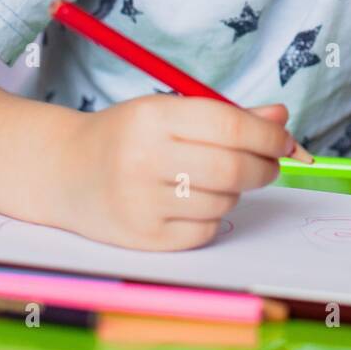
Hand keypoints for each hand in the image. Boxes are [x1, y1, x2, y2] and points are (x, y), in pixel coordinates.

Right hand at [55, 96, 295, 249]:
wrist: (66, 172)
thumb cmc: (128, 136)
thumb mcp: (169, 111)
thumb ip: (227, 115)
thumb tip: (282, 118)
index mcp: (153, 117)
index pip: (229, 125)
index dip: (268, 135)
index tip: (284, 140)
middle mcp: (144, 159)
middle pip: (233, 168)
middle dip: (265, 167)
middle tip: (271, 165)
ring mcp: (141, 202)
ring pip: (224, 201)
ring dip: (236, 191)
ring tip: (218, 179)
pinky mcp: (143, 238)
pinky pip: (206, 231)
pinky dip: (214, 217)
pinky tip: (196, 202)